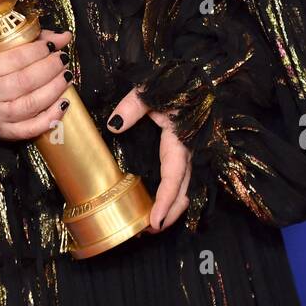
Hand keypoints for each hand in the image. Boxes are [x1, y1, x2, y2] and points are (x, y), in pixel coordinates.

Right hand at [0, 29, 73, 142]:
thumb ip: (31, 41)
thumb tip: (64, 36)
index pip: (15, 59)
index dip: (38, 51)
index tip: (52, 45)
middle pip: (25, 81)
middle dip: (50, 68)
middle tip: (62, 59)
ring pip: (31, 104)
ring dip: (54, 89)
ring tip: (66, 76)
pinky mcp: (5, 132)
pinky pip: (32, 128)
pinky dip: (51, 116)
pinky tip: (64, 103)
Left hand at [106, 88, 190, 233]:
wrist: (192, 74)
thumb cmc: (173, 82)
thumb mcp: (150, 89)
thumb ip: (132, 106)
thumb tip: (114, 126)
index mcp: (181, 139)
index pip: (174, 177)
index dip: (165, 202)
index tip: (154, 222)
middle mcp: (190, 150)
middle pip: (184, 191)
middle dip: (169, 214)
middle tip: (149, 231)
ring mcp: (191, 151)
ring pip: (187, 188)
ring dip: (173, 208)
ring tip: (153, 224)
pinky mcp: (187, 151)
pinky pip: (184, 179)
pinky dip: (175, 196)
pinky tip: (161, 204)